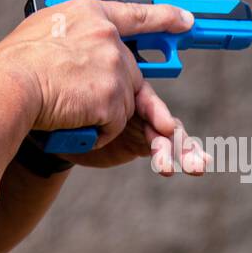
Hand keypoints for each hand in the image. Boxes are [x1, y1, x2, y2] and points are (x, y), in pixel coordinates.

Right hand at [0, 0, 193, 149]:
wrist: (9, 84)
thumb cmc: (11, 62)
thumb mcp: (42, 29)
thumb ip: (69, 33)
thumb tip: (70, 41)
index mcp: (89, 13)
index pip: (136, 14)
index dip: (164, 18)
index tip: (185, 21)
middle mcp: (109, 36)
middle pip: (129, 71)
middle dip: (114, 91)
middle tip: (86, 98)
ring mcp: (115, 67)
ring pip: (121, 102)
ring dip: (96, 114)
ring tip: (62, 108)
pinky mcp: (115, 99)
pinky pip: (113, 125)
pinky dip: (93, 132)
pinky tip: (70, 122)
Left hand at [67, 80, 212, 175]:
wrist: (56, 131)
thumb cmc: (61, 105)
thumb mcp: (68, 96)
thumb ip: (82, 92)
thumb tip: (79, 88)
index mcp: (123, 85)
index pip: (146, 97)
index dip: (157, 112)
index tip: (164, 128)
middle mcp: (136, 102)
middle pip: (162, 117)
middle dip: (178, 138)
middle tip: (191, 157)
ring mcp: (141, 122)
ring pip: (169, 135)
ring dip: (182, 151)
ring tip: (195, 167)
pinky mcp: (141, 142)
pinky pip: (163, 148)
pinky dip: (175, 157)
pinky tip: (189, 166)